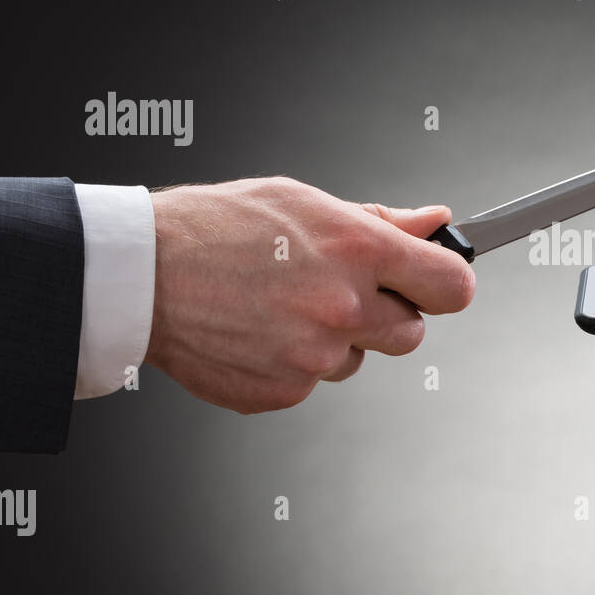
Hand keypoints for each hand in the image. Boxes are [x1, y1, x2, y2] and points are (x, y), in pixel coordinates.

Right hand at [145, 176, 474, 412]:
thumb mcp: (304, 201)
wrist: (142, 275)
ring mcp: (314, 357)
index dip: (448, 284)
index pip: (452, 286)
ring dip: (336, 340)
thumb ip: (380, 221)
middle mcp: (343, 308)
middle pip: (412, 333)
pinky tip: (260, 332)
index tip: (438, 282)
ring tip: (282, 306)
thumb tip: (436, 223)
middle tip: (340, 291)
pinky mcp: (284, 393)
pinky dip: (294, 364)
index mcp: (358, 251)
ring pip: (357, 359)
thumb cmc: (217, 228)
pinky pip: (313, 384)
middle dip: (387, 314)